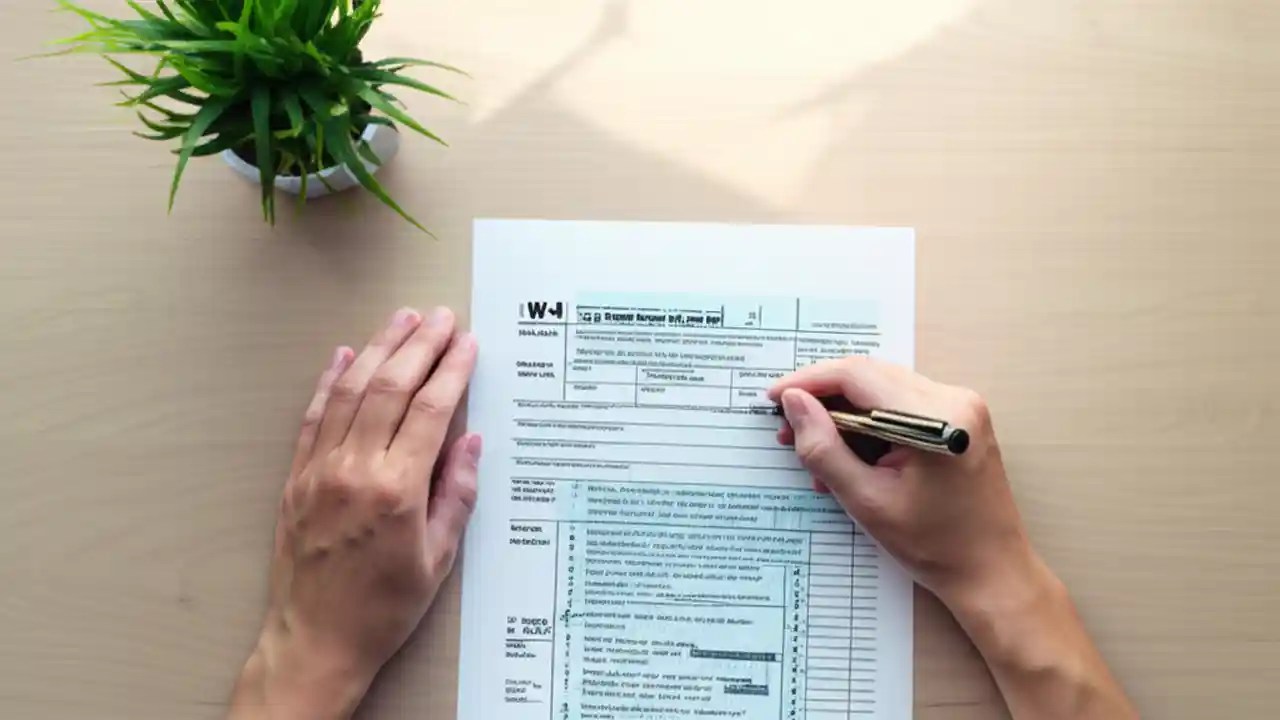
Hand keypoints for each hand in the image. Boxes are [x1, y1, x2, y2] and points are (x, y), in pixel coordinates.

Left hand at [230, 307, 479, 719]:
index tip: (467, 343)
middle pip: (391, 389)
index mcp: (397, 490)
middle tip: (440, 317)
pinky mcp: (296, 479)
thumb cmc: (383, 608)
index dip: (451, 370)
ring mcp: (320, 471)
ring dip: (378, 350)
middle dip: (419, 346)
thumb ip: (456, 495)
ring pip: (350, 392)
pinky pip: (313, 418)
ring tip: (400, 320)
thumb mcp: (438, 559)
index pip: (430, 410)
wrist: (316, 640)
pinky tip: (344, 355)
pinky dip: (329, 382)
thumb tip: (469, 441)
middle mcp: (355, 470)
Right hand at [771, 358, 1137, 718]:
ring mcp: (960, 408)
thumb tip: (793, 404)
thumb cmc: (935, 546)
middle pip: (870, 377)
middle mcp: (953, 399)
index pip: (858, 376)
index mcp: (936, 417)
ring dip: (843, 415)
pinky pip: (899, 407)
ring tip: (811, 452)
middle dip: (823, 399)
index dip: (809, 382)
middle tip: (785, 428)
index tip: (773, 398)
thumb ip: (824, 448)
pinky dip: (867, 427)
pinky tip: (846, 458)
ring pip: (881, 391)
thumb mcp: (867, 500)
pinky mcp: (958, 420)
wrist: (992, 572)